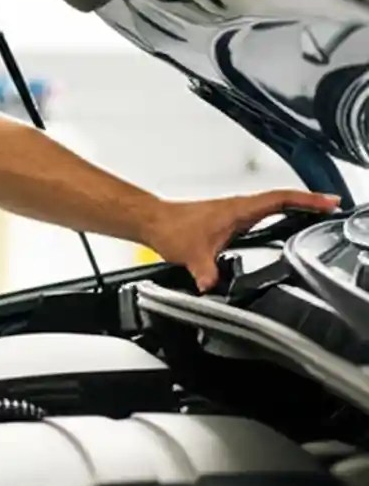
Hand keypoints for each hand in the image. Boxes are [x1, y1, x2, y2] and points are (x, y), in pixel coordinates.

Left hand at [145, 189, 340, 291]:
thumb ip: (206, 273)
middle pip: (282, 199)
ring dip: (293, 205)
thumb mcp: (193, 256)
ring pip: (271, 203)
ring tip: (315, 211)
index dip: (306, 201)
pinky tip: (282, 221)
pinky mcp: (228, 218)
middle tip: (331, 206)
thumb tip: (212, 286)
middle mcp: (238, 207)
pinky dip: (277, 212)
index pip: (280, 200)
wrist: (153, 222)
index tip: (327, 202)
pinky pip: (260, 211)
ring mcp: (233, 211)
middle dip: (308, 201)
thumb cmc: (171, 228)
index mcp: (238, 210)